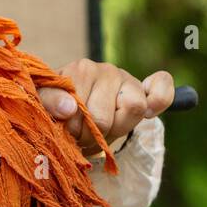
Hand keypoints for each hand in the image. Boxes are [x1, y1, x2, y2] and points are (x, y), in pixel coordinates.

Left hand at [40, 60, 174, 154]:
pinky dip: (159, 100)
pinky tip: (148, 112)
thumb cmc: (58, 106)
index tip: (66, 130)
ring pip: (134, 110)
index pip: (83, 110)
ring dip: (116, 130)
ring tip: (100, 130)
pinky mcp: (144, 87)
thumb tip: (69, 108)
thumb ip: (48, 100)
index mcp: (81, 70)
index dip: (75, 130)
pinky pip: (162, 89)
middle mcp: (106, 70)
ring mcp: (126, 78)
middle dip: (91, 136)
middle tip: (82, 134)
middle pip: (106, 118)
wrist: (71, 105)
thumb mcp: (44, 102)